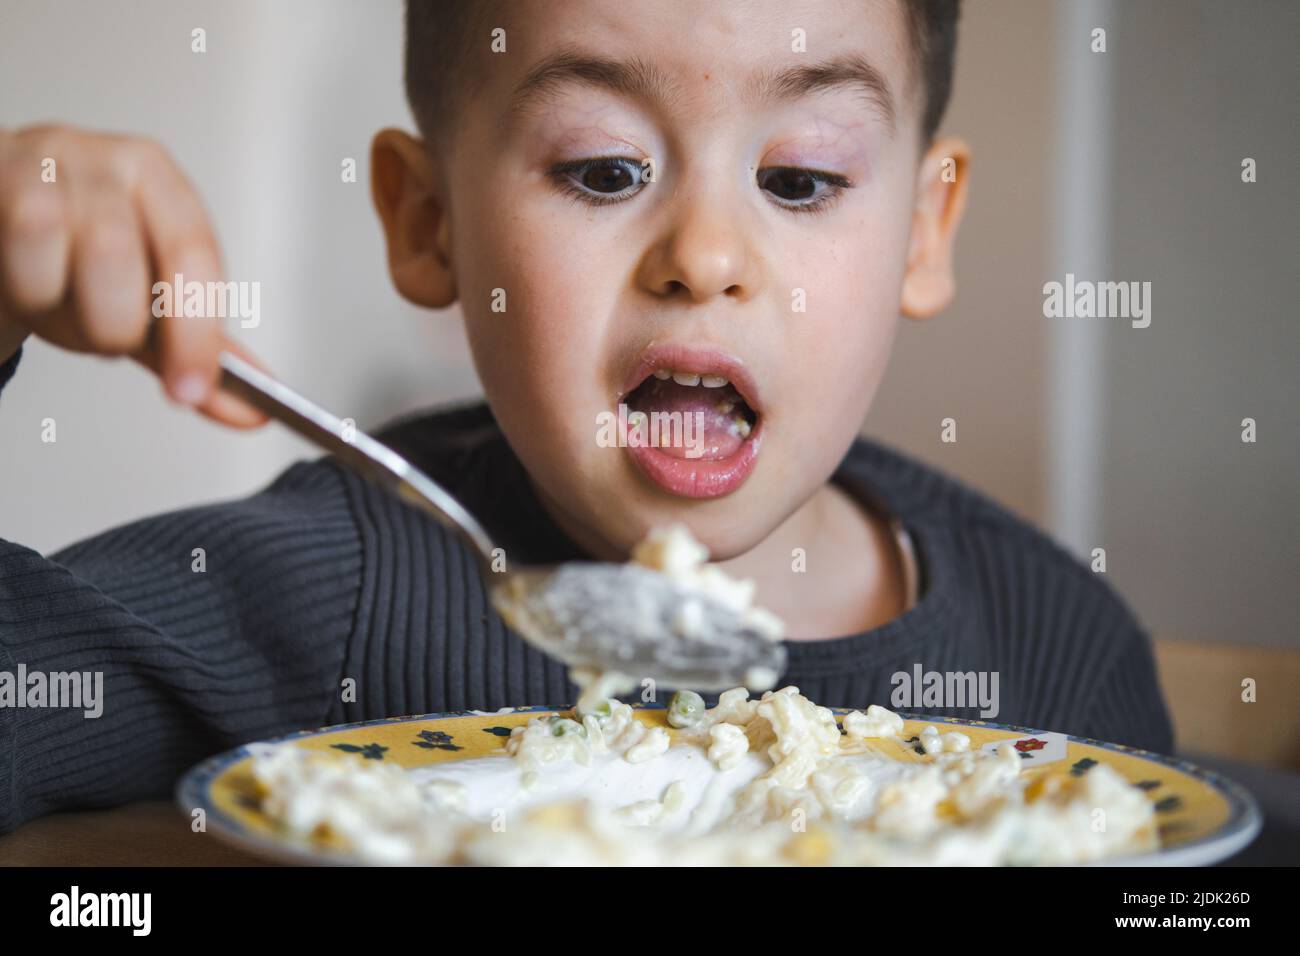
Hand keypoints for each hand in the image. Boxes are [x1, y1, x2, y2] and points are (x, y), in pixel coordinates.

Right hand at [0, 124, 266, 426]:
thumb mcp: (142, 298)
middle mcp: (109, 162)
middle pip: (117, 258)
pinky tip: (26, 283)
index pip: (193, 255)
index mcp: (162, 184)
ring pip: (52, 255)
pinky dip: (24, 289)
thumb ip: (193, 351)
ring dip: (60, 311)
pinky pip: (15, 250)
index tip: (189, 389)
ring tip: (59, 307)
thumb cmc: (75, 254)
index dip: (194, 332)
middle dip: (111, 327)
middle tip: (105, 338)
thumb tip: (253, 412)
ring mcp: (45, 163)